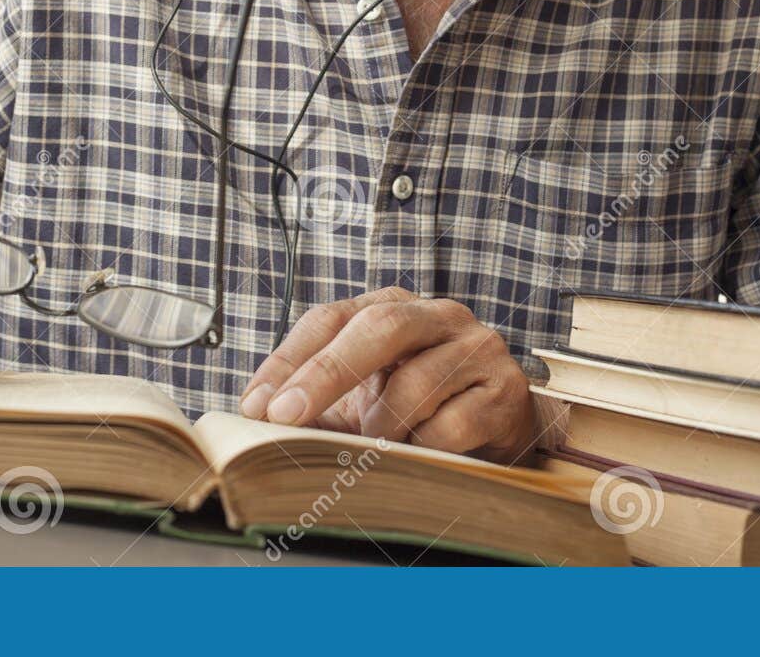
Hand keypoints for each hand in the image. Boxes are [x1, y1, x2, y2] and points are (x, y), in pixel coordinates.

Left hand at [239, 287, 536, 461]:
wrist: (497, 430)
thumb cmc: (418, 410)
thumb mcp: (364, 399)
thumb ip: (317, 404)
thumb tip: (256, 423)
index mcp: (394, 307)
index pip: (332, 317)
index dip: (288, 360)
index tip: (254, 406)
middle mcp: (439, 314)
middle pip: (379, 327)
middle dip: (325, 373)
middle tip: (283, 417)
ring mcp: (478, 348)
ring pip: (416, 382)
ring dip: (382, 425)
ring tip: (374, 447)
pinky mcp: (505, 390)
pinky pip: (453, 423)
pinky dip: (424, 447)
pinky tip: (423, 453)